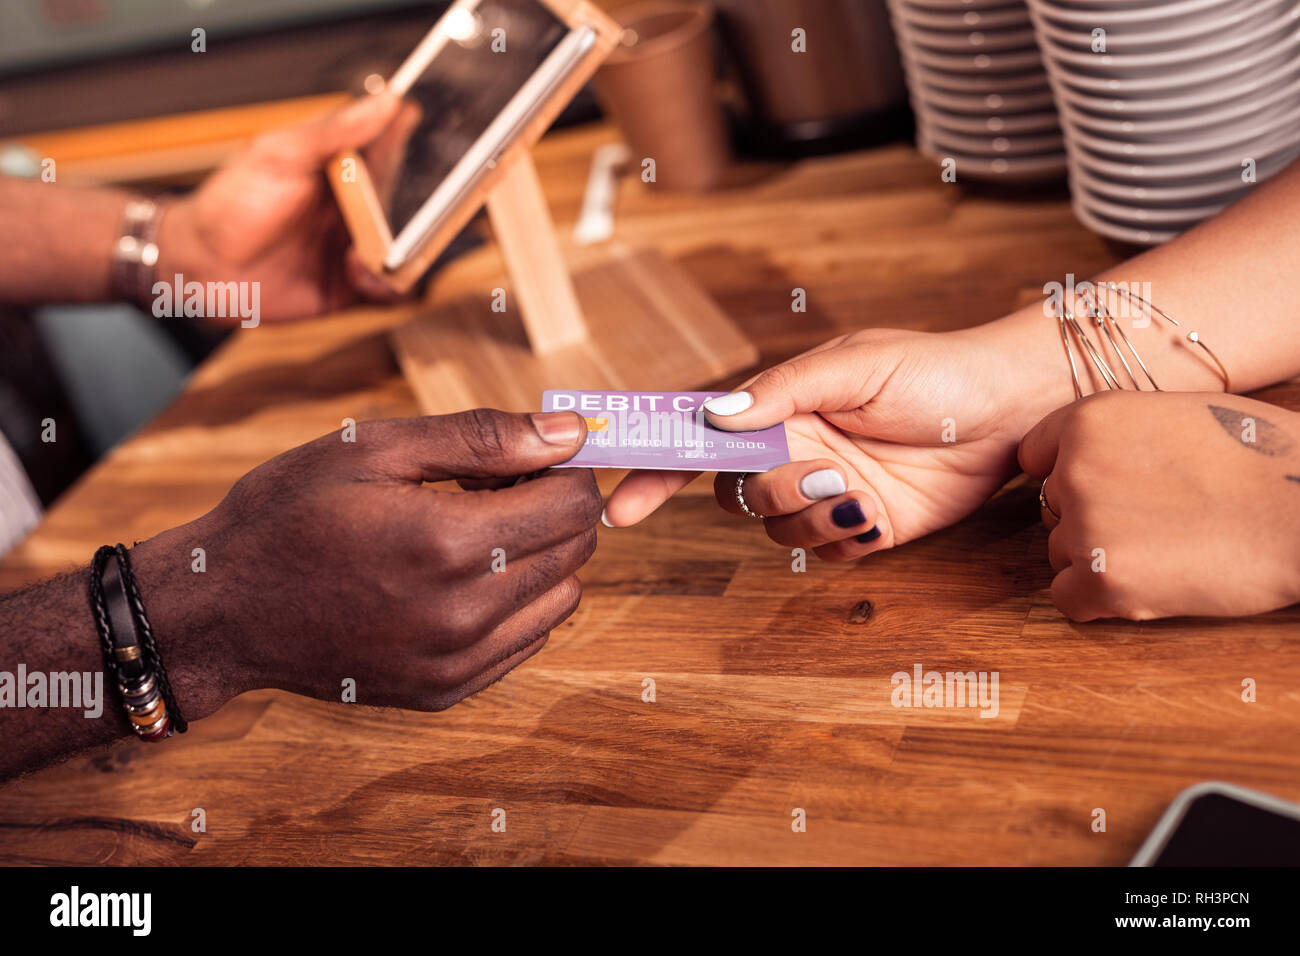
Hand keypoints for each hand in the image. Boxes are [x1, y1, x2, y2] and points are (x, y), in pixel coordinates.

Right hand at [130, 409, 601, 712]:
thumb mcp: (375, 448)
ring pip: (560, 600)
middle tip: (498, 487)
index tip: (528, 457)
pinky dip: (514, 603)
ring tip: (477, 532)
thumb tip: (571, 432)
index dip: (564, 469)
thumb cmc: (290, 514)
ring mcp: (456, 662)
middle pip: (574, 552)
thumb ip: (483, 437)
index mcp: (448, 544)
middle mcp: (464, 614)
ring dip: (540, 558)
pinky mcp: (446, 691)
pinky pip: (525, 641)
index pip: (573, 505)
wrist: (222, 609)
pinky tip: (460, 577)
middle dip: (554, 508)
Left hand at [156, 92, 419, 321]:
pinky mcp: (351, 287)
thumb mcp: (281, 155)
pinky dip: (385, 284)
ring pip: (409, 250)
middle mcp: (357, 207)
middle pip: (413, 204)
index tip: (434, 143)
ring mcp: (357, 246)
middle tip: (421, 215)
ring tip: (372, 252)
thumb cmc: (231, 203)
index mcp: (343, 168)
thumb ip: (335, 130)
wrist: (202, 268)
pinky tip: (357, 272)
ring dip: (402, 252)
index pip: (394, 148)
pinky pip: (389, 289)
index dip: (417, 142)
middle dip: (426, 211)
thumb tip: (386, 100)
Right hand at [605, 326, 1062, 559]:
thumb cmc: (933, 370)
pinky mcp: (863, 527)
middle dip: (769, 492)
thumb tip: (717, 415)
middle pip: (735, 494)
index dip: (655, 471)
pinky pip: (824, 553)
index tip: (620, 503)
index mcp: (780, 409)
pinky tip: (878, 515)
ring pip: (777, 531)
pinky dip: (843, 542)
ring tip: (860, 491)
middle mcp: (793, 452)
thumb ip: (782, 391)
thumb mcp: (854, 366)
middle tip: (823, 472)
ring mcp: (826, 492)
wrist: (1006, 411)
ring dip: (811, 518)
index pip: (701, 441)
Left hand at [1020, 391, 1299, 620]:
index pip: (1037, 455)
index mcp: (1091, 419)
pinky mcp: (1104, 580)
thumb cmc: (1263, 460)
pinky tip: (1150, 585)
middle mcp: (1076, 469)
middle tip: (1157, 522)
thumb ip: (1120, 433)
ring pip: (1062, 553)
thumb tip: (1084, 454)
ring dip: (1100, 559)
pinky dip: (1100, 601)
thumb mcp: (1178, 414)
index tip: (1106, 486)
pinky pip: (1068, 599)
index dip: (1068, 473)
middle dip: (1092, 518)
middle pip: (1054, 507)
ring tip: (1168, 550)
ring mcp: (1087, 526)